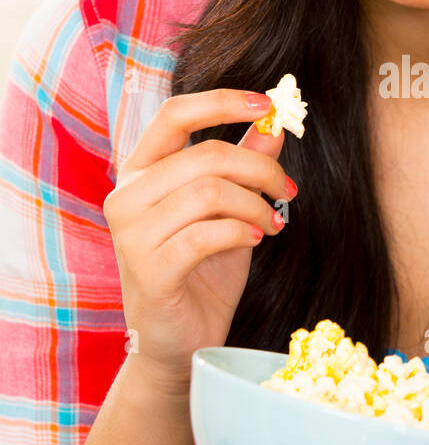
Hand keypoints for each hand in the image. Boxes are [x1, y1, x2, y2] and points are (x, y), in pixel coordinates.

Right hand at [102, 89, 295, 387]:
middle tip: (286, 191)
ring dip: (256, 205)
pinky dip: (242, 232)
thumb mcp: (231, 210)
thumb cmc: (203, 272)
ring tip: (273, 223)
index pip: (174, 114)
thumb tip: (273, 124)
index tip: (266, 105)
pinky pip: (206, 234)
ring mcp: (132, 234)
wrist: (181, 342)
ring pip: (210, 192)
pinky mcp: (149, 269)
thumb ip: (246, 165)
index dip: (222, 102)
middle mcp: (127, 196)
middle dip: (260, 169)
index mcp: (141, 171)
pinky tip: (257, 240)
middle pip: (206, 155)